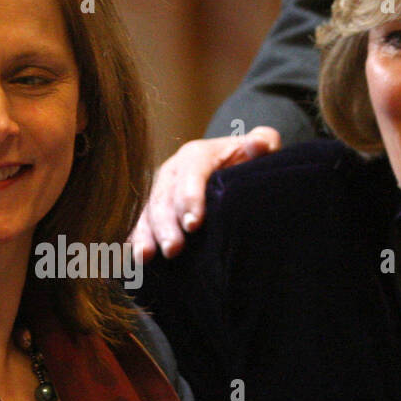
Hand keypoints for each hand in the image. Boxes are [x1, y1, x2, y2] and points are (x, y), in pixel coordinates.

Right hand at [130, 126, 279, 261]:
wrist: (233, 169)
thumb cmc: (247, 161)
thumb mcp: (260, 147)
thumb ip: (263, 143)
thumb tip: (259, 145)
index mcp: (196, 155)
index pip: (191, 173)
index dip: (190, 198)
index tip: (194, 224)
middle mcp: (173, 171)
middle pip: (165, 197)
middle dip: (166, 224)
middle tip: (173, 249)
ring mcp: (161, 191)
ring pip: (149, 213)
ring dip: (146, 235)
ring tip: (147, 256)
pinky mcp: (155, 210)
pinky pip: (142, 224)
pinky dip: (138, 240)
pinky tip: (137, 258)